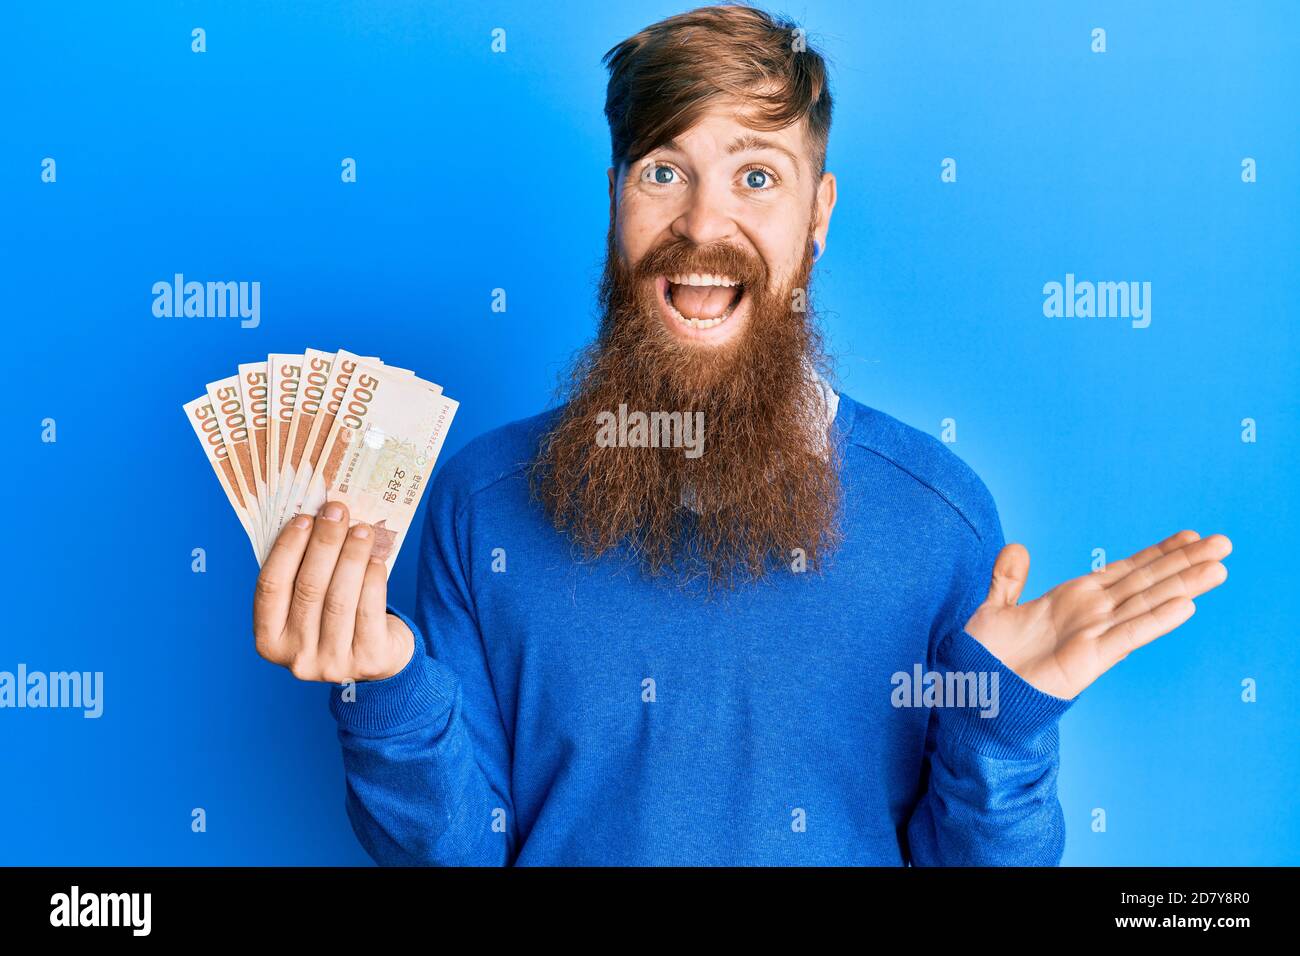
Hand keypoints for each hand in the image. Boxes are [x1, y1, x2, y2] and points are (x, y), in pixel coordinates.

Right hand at [253, 501, 414, 682]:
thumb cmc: (334, 618)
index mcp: (269, 639)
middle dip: (324, 544)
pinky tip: (376, 559)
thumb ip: (302, 572)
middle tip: (337, 512)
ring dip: (351, 556)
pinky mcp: (368, 661)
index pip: (270, 587)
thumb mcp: (309, 604)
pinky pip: (369, 611)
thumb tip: (316, 519)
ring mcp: (332, 664)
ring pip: (339, 598)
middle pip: (308, 589)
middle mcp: (297, 657)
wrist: (376, 659)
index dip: (286, 549)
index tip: (304, 518)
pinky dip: (372, 580)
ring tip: (362, 529)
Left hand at [964, 530, 1231, 699]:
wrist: (977, 692)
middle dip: (1184, 562)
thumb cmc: (988, 657)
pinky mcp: (1090, 659)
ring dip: (1183, 585)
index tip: (1190, 535)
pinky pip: (1128, 634)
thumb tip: (1017, 548)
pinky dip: (1156, 619)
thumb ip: (1008, 579)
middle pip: (1147, 581)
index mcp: (1075, 599)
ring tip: (1218, 568)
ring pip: (1147, 603)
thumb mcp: (997, 608)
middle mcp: (1092, 614)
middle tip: (1223, 543)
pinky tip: (1186, 605)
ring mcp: (1094, 635)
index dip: (1157, 553)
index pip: (1126, 570)